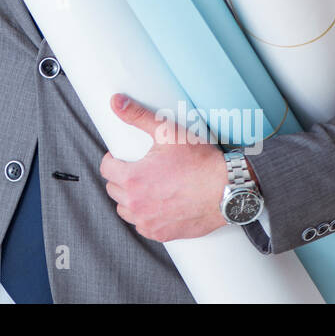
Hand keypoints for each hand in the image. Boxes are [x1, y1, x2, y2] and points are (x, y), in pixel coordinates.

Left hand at [99, 93, 229, 241]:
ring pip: (125, 210)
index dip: (113, 159)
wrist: (228, 189)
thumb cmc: (200, 162)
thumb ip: (138, 116)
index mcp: (132, 179)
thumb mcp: (167, 132)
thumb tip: (116, 101)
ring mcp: (149, 222)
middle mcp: (136, 204)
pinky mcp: (162, 234)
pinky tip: (157, 205)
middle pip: (114, 189)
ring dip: (130, 199)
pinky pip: (143, 226)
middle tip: (138, 169)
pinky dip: (146, 217)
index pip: (106, 169)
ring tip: (146, 186)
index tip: (121, 157)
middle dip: (121, 177)